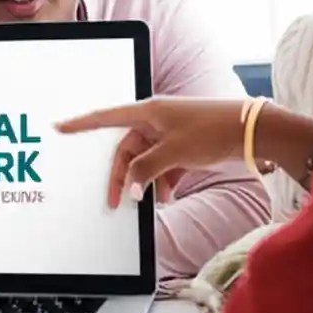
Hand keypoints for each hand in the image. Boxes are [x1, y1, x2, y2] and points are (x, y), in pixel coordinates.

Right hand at [55, 97, 245, 207]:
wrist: (251, 131)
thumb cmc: (212, 131)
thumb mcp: (173, 153)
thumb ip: (145, 170)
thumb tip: (129, 188)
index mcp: (147, 112)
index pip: (106, 118)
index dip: (82, 124)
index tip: (61, 127)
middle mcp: (155, 120)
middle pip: (127, 150)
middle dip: (122, 175)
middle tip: (116, 200)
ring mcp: (170, 133)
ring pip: (145, 160)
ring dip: (145, 181)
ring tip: (148, 200)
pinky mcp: (184, 146)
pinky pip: (163, 165)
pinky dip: (162, 181)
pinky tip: (166, 196)